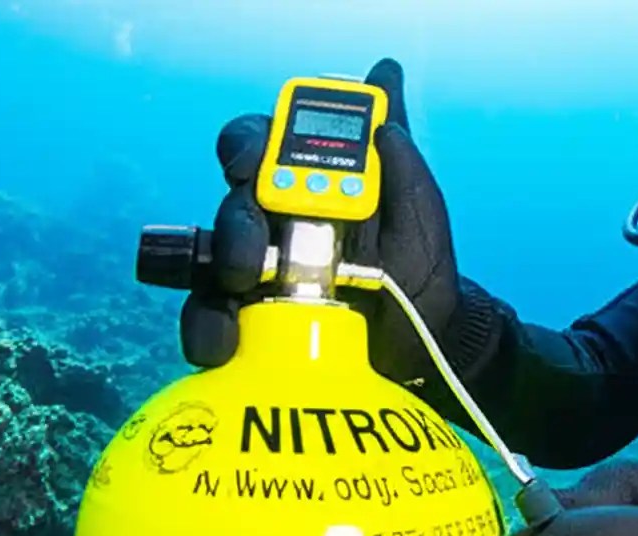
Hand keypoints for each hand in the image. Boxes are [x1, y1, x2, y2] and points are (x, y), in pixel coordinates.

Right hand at [179, 58, 464, 385]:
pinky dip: (210, 326)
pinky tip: (225, 340)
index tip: (252, 160)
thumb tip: (386, 90)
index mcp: (311, 185)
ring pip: (212, 259)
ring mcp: (259, 271)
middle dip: (236, 217)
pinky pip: (213, 316)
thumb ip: (401, 157)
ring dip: (220, 270)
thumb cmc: (421, 269)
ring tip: (241, 285)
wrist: (428, 342)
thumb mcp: (420, 211)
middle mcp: (277, 221)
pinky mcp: (252, 320)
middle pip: (232, 201)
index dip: (249, 144)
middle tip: (253, 239)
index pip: (262, 145)